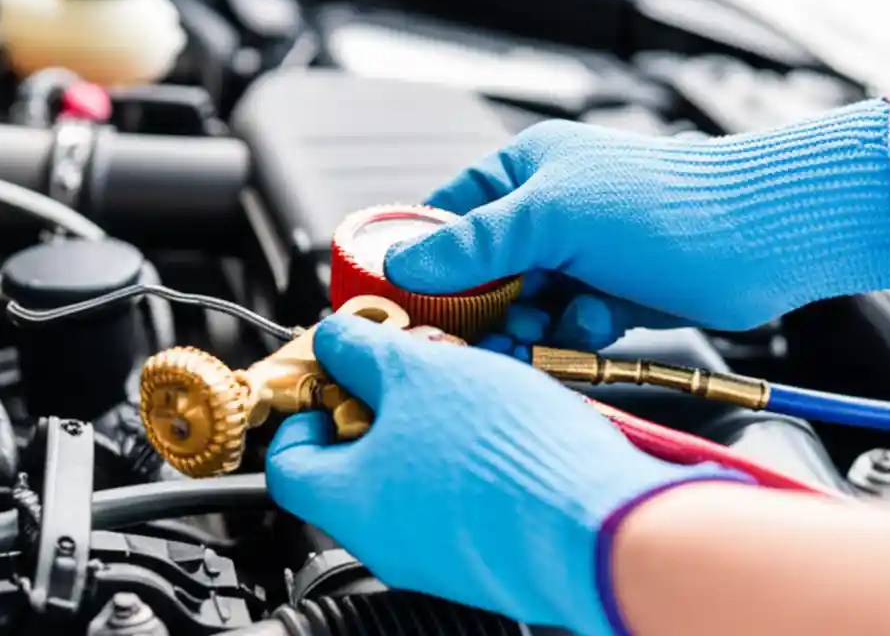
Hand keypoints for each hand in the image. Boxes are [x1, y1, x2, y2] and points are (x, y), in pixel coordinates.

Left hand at [266, 315, 748, 633]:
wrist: (603, 526)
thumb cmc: (510, 461)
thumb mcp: (422, 374)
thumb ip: (366, 352)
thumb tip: (335, 338)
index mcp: (349, 502)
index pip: (287, 460)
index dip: (304, 407)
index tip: (334, 373)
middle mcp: (388, 539)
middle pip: (356, 461)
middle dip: (383, 402)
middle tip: (412, 364)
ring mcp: (443, 551)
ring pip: (417, 473)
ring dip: (435, 421)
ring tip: (470, 384)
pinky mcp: (494, 549)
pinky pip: (466, 494)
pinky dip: (476, 453)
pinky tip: (509, 423)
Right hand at [386, 101, 889, 348]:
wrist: (764, 237)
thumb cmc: (667, 204)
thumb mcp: (553, 217)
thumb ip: (475, 245)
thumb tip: (405, 265)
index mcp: (525, 171)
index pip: (447, 215)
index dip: (422, 259)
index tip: (402, 301)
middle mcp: (549, 211)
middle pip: (481, 273)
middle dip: (483, 307)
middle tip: (486, 333)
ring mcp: (581, 256)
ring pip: (524, 308)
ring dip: (534, 325)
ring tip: (553, 325)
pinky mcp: (613, 296)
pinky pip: (567, 327)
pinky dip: (576, 333)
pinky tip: (600, 322)